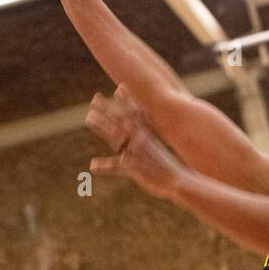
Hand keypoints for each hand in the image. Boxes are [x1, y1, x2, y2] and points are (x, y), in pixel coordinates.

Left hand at [87, 85, 186, 199]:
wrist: (180, 181)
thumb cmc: (171, 170)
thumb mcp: (161, 153)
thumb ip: (151, 145)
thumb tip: (147, 141)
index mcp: (147, 137)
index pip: (136, 115)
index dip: (127, 101)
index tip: (119, 88)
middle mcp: (141, 142)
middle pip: (121, 121)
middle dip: (108, 109)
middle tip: (95, 98)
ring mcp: (136, 154)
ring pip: (116, 137)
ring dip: (102, 126)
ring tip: (88, 118)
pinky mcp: (134, 170)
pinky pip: (116, 168)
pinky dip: (105, 167)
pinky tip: (93, 166)